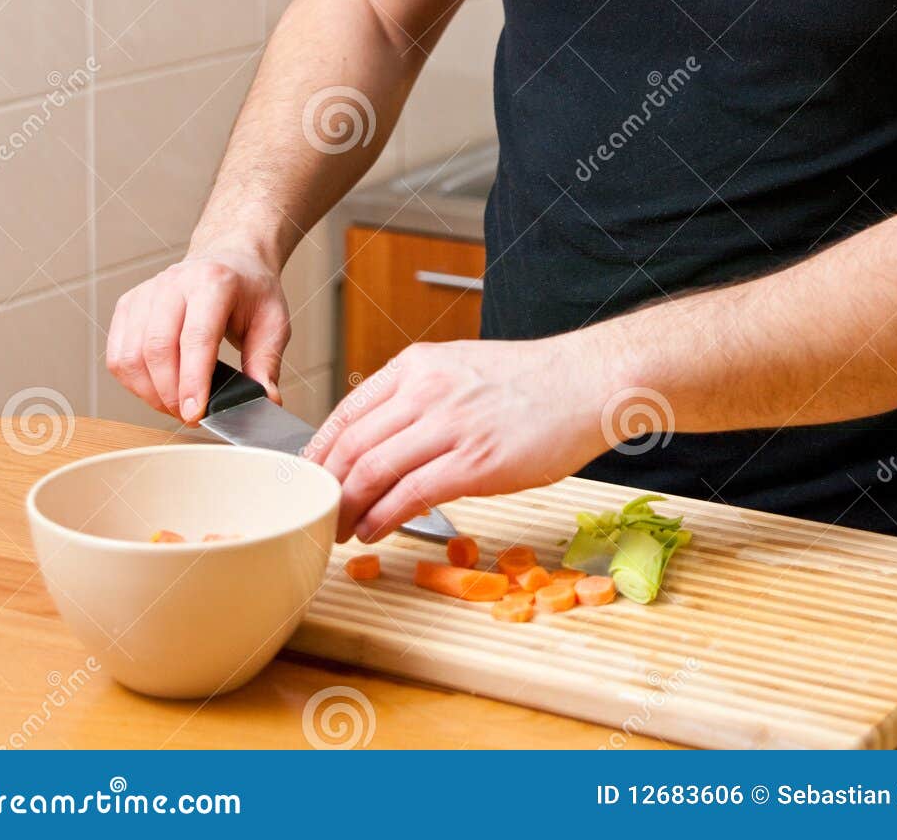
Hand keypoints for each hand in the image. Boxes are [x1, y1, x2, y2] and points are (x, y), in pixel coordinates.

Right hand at [105, 248, 290, 422]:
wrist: (230, 259)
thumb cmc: (251, 291)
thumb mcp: (274, 322)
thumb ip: (267, 363)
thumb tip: (265, 401)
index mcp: (214, 282)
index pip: (196, 337)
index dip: (192, 381)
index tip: (195, 414)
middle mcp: (174, 282)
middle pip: (157, 349)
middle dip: (170, 395)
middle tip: (191, 416)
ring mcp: (146, 292)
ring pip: (131, 356)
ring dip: (150, 393)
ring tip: (176, 404)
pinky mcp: (128, 305)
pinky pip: (117, 355)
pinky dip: (133, 382)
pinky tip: (156, 388)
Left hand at [302, 334, 610, 542]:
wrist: (587, 382)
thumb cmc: (531, 382)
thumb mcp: (460, 370)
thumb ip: (418, 398)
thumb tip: (381, 439)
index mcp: (417, 366)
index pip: (347, 412)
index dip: (319, 453)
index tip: (310, 479)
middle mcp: (426, 390)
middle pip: (352, 445)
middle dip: (327, 488)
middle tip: (319, 514)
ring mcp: (450, 426)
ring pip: (373, 471)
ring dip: (348, 509)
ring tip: (341, 530)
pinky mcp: (476, 462)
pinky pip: (410, 494)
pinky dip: (382, 518)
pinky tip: (374, 531)